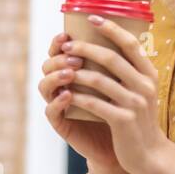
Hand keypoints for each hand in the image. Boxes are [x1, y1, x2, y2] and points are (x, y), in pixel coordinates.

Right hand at [39, 31, 119, 168]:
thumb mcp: (122, 81)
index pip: (59, 51)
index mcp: (74, 70)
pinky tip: (68, 96)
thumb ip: (118, 60)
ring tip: (70, 73)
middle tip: (75, 57)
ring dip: (55, 77)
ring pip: (44, 85)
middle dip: (58, 58)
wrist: (126, 143)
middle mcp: (63, 85)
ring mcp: (59, 104)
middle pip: (48, 65)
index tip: (67, 34)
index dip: (58, 42)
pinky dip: (57, 102)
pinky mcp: (61, 123)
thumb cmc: (124, 107)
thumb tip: (129, 30)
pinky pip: (51, 110)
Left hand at [40, 16, 168, 173]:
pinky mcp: (123, 121)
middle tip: (67, 46)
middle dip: (86, 49)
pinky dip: (77, 97)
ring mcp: (135, 104)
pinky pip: (94, 103)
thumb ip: (130, 72)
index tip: (91, 18)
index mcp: (149, 74)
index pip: (131, 43)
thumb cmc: (139, 121)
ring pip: (99, 80)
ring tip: (62, 70)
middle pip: (112, 58)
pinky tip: (64, 94)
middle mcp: (145, 86)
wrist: (150, 156)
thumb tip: (106, 46)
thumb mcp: (141, 92)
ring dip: (77, 73)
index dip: (111, 28)